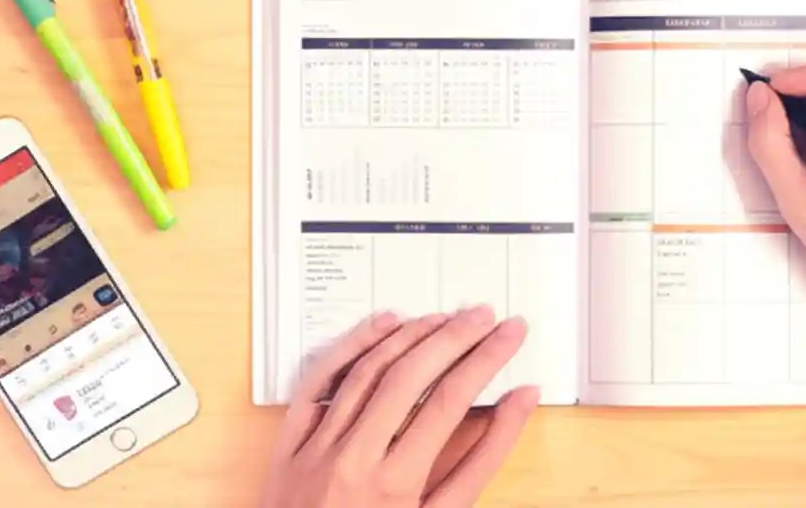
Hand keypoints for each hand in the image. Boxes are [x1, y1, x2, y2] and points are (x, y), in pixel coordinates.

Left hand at [262, 307, 539, 507]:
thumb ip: (478, 463)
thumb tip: (515, 406)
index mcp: (395, 488)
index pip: (451, 401)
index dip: (487, 359)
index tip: (510, 336)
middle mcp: (352, 461)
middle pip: (410, 376)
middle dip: (455, 336)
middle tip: (485, 317)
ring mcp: (317, 450)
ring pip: (366, 371)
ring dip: (410, 336)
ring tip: (445, 318)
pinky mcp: (290, 447)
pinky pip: (318, 384)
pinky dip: (350, 348)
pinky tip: (381, 326)